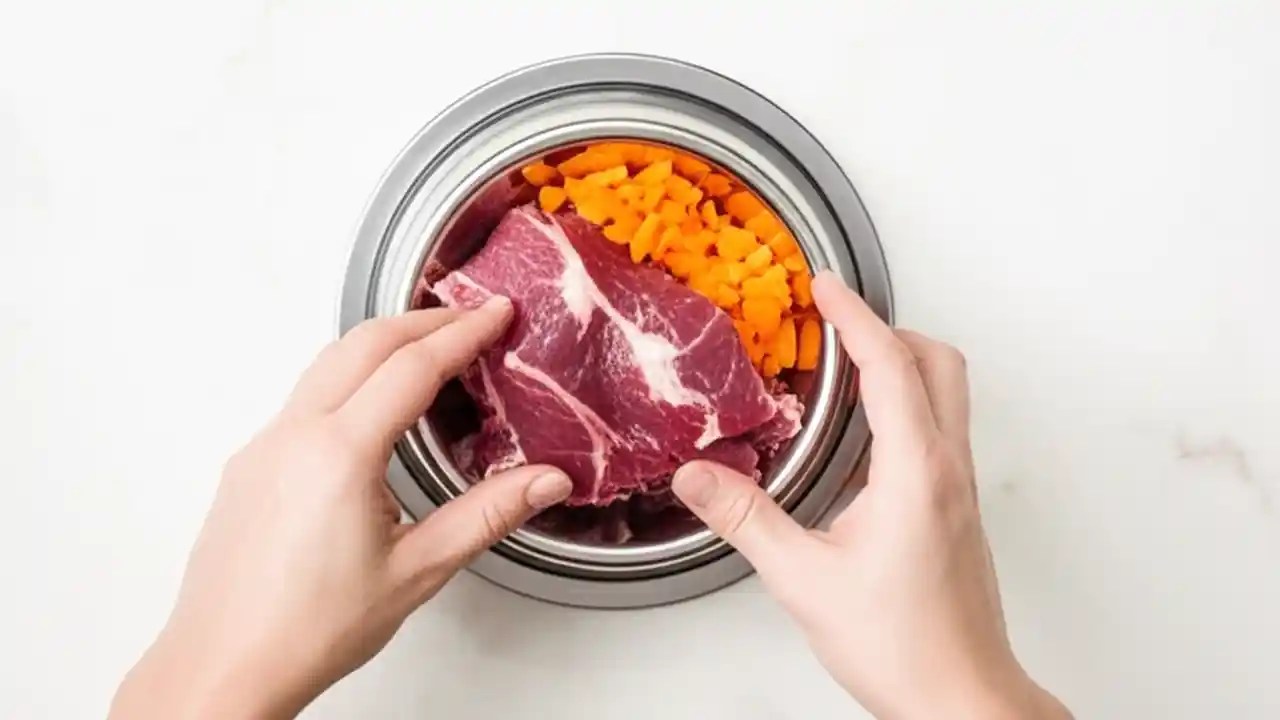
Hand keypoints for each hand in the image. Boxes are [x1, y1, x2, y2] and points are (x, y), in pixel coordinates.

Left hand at [110, 297, 571, 719]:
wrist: (224, 667)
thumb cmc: (307, 630)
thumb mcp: (416, 571)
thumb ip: (487, 515)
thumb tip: (545, 481)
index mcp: (338, 454)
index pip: (412, 366)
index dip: (462, 333)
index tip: (494, 314)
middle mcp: (293, 435)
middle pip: (364, 343)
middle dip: (423, 320)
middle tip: (470, 318)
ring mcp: (263, 446)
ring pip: (327, 363)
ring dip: (381, 343)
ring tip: (428, 349)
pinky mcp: (249, 465)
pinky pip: (303, 397)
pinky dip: (348, 377)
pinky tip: (374, 407)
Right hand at [672, 272, 1069, 719]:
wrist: (961, 699)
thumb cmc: (904, 647)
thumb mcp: (804, 580)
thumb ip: (746, 520)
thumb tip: (699, 476)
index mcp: (915, 472)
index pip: (891, 365)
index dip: (855, 316)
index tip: (826, 286)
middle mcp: (947, 470)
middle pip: (938, 362)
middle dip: (887, 329)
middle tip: (836, 322)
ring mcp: (958, 489)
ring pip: (945, 395)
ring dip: (898, 365)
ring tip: (840, 367)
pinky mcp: (955, 510)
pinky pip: (937, 430)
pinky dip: (902, 406)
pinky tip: (857, 439)